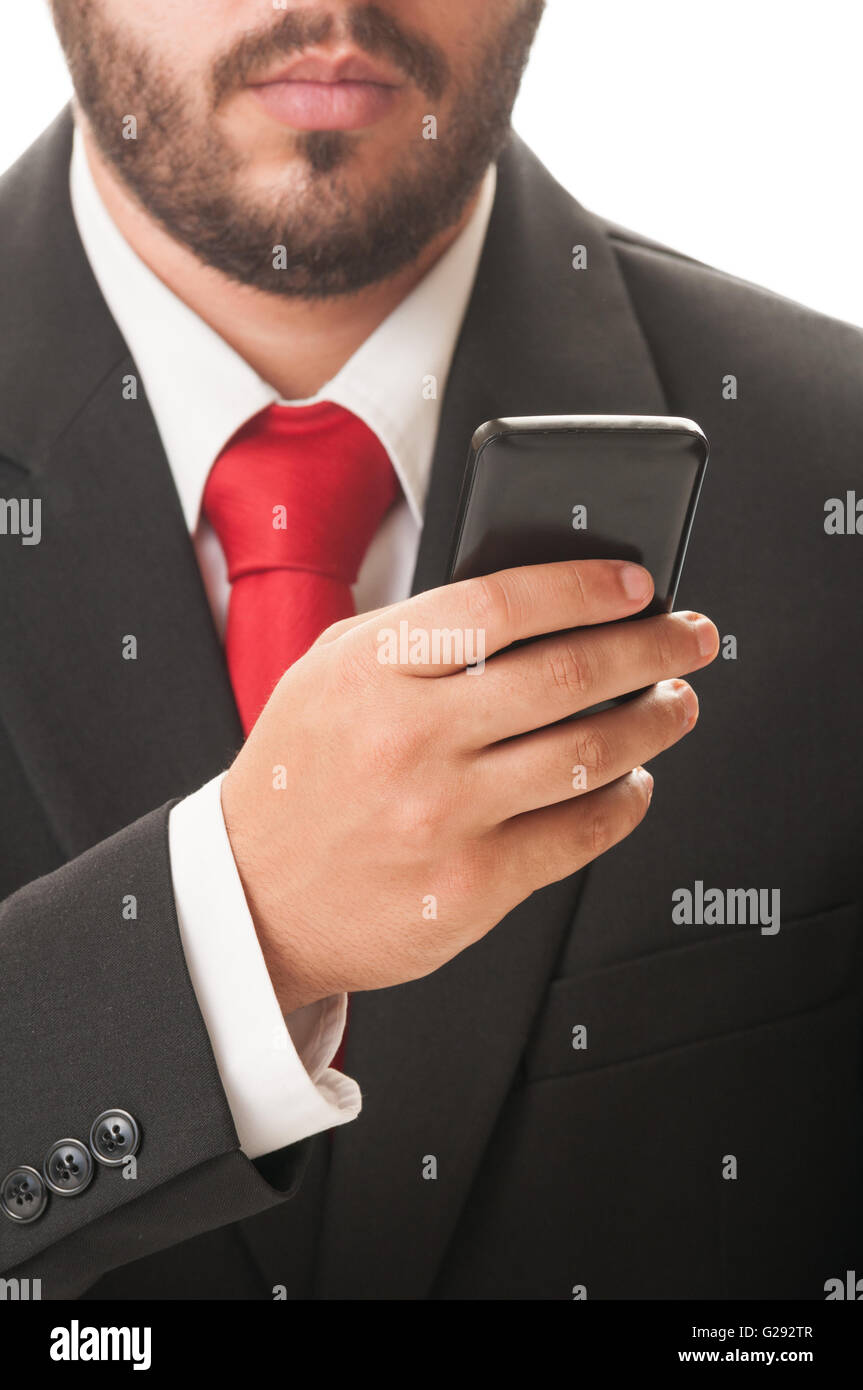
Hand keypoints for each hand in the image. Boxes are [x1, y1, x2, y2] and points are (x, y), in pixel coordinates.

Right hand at [220, 560, 718, 1012]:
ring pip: (588, 754)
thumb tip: (536, 604)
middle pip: (567, 675)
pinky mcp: (472, 886)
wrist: (253, 900)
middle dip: (651, 648)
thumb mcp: (329, 675)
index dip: (585, 587)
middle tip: (687, 638)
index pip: (503, 606)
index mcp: (371, 671)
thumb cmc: (299, 780)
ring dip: (654, 723)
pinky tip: (633, 784)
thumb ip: (417, 634)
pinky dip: (625, 802)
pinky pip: (578, 835)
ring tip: (674, 705)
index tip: (635, 585)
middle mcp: (410, 740)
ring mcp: (444, 817)